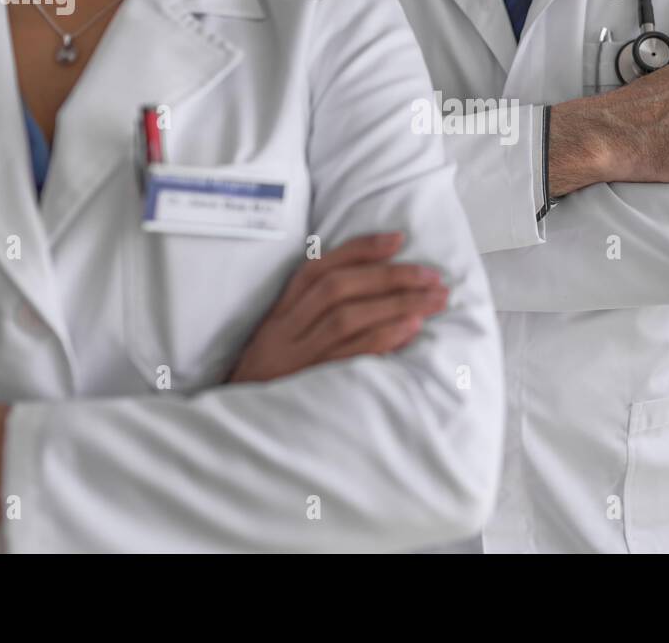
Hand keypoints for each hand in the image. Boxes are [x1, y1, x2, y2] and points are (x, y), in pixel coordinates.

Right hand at [229, 232, 447, 382]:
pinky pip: (349, 358)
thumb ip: (314, 315)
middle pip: (337, 290)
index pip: (317, 270)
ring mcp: (295, 360)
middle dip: (390, 277)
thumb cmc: (271, 381)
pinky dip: (383, 339)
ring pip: (345, 320)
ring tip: (433, 300)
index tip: (398, 239)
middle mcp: (284, 332)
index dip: (358, 250)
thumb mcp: (282, 342)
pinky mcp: (309, 387)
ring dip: (395, 304)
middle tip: (432, 276)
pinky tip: (411, 329)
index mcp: (279, 315)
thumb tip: (376, 288)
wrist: (236, 428)